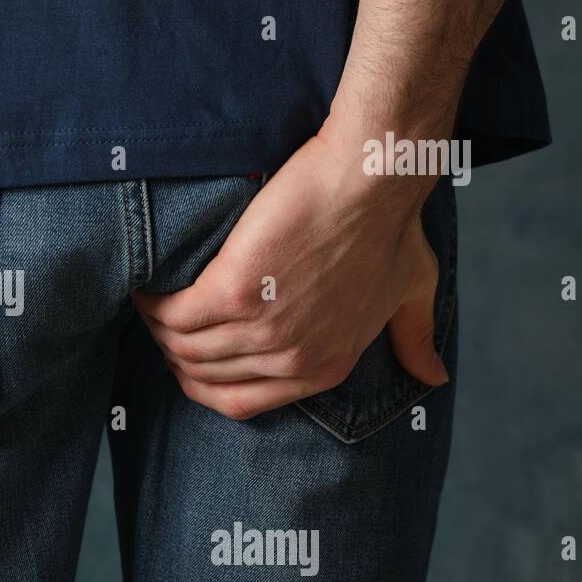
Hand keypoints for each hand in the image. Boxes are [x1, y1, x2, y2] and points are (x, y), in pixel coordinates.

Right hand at [133, 131, 448, 421]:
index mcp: (324, 368)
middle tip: (163, 320)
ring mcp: (260, 329)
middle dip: (174, 351)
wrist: (369, 179)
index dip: (204, 381)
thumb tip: (433, 379)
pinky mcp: (232, 292)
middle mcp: (290, 358)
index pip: (239, 402)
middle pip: (201, 374)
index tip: (190, 353)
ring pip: (181, 345)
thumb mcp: (412, 292)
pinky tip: (147, 285)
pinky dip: (153, 302)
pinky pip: (173, 314)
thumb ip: (414, 339)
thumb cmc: (390, 227)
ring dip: (158, 325)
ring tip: (151, 301)